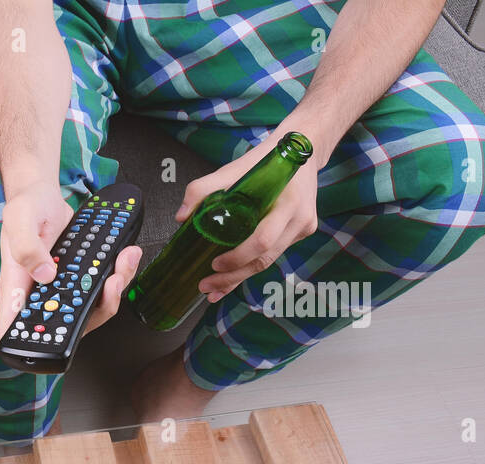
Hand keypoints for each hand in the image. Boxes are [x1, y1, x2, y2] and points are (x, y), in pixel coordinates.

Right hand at [0, 180, 142, 340]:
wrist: (42, 193)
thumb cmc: (26, 206)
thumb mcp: (20, 219)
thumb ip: (27, 248)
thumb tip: (45, 274)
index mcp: (19, 285)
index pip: (16, 326)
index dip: (32, 343)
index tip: (57, 338)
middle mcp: (40, 291)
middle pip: (66, 323)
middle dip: (95, 309)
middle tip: (111, 283)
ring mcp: (61, 286)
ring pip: (90, 306)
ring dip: (114, 289)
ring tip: (124, 262)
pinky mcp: (78, 275)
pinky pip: (100, 286)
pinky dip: (117, 273)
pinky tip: (125, 254)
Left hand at [176, 129, 320, 302]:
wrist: (299, 151)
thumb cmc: (264, 161)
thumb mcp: (233, 169)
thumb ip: (203, 189)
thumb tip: (182, 217)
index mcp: (288, 203)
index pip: (263, 240)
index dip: (239, 256)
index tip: (215, 263)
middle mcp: (300, 220)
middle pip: (265, 259)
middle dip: (233, 276)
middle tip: (206, 286)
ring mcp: (303, 229)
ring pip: (268, 262)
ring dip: (239, 278)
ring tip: (212, 290)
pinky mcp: (300, 234)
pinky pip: (272, 255)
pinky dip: (248, 269)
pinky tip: (229, 283)